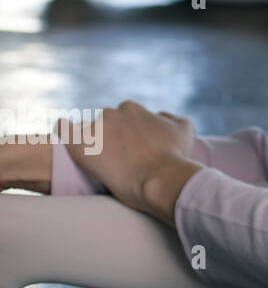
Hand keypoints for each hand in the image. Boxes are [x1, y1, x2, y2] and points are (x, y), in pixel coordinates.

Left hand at [57, 101, 200, 217]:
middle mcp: (112, 113)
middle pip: (106, 122)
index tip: (134, 148)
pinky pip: (65, 130)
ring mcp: (95, 129)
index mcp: (133, 108)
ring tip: (103, 161)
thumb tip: (159, 116)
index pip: (125, 116)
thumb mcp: (184, 128)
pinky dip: (64, 128)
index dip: (129, 132)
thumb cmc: (174, 155)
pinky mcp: (80, 146)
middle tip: (121, 157)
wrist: (159, 178)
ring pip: (89, 131)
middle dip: (112, 136)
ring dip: (95, 141)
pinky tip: (64, 128)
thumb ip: (169, 117)